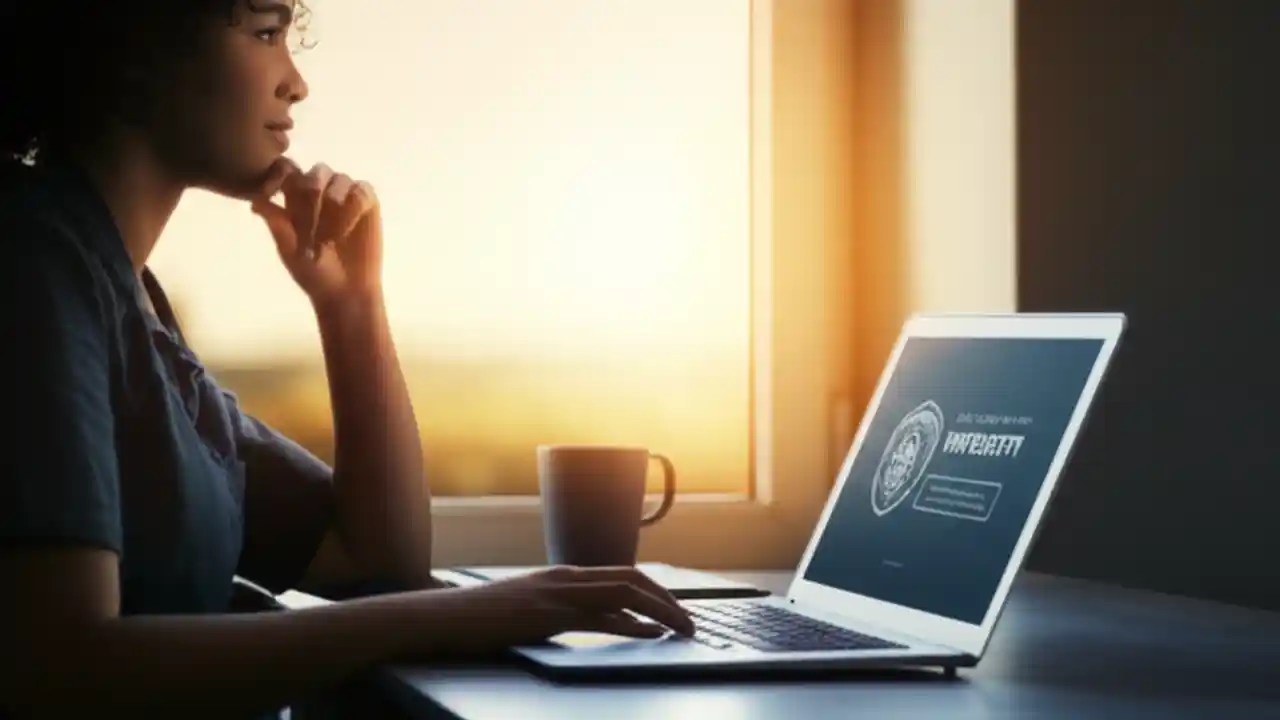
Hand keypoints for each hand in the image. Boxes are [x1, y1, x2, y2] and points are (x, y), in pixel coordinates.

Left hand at [250, 157, 382, 306]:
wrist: (345, 292)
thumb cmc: (313, 272)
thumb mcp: (288, 249)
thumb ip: (276, 223)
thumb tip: (255, 201)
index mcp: (294, 198)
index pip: (286, 169)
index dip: (279, 173)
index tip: (273, 193)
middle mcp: (320, 190)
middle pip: (314, 173)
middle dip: (310, 199)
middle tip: (309, 231)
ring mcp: (345, 193)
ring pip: (338, 179)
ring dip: (331, 208)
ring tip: (329, 239)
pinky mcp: (367, 201)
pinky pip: (360, 191)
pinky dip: (352, 210)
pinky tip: (347, 231)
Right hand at [401, 565, 696, 658]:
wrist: (440, 618)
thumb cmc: (481, 619)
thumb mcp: (529, 611)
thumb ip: (562, 613)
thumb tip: (594, 625)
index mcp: (563, 575)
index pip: (623, 574)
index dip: (656, 591)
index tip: (675, 610)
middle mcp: (566, 577)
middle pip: (634, 578)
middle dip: (668, 599)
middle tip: (691, 621)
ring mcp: (557, 593)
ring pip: (625, 593)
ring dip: (662, 610)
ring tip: (684, 629)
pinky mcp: (547, 615)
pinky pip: (600, 617)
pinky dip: (633, 624)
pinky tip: (651, 634)